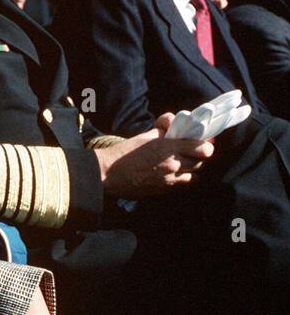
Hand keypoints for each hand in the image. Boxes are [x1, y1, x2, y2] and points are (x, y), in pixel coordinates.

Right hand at [97, 113, 213, 198]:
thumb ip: (163, 131)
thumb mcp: (144, 136)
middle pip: (200, 163)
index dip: (206, 146)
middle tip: (190, 152)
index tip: (203, 144)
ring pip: (193, 176)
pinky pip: (180, 185)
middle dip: (197, 157)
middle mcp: (173, 165)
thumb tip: (173, 124)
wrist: (108, 174)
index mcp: (168, 148)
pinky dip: (179, 179)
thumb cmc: (124, 153)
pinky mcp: (164, 191)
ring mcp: (169, 180)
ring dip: (190, 170)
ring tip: (180, 165)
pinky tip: (168, 174)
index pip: (203, 149)